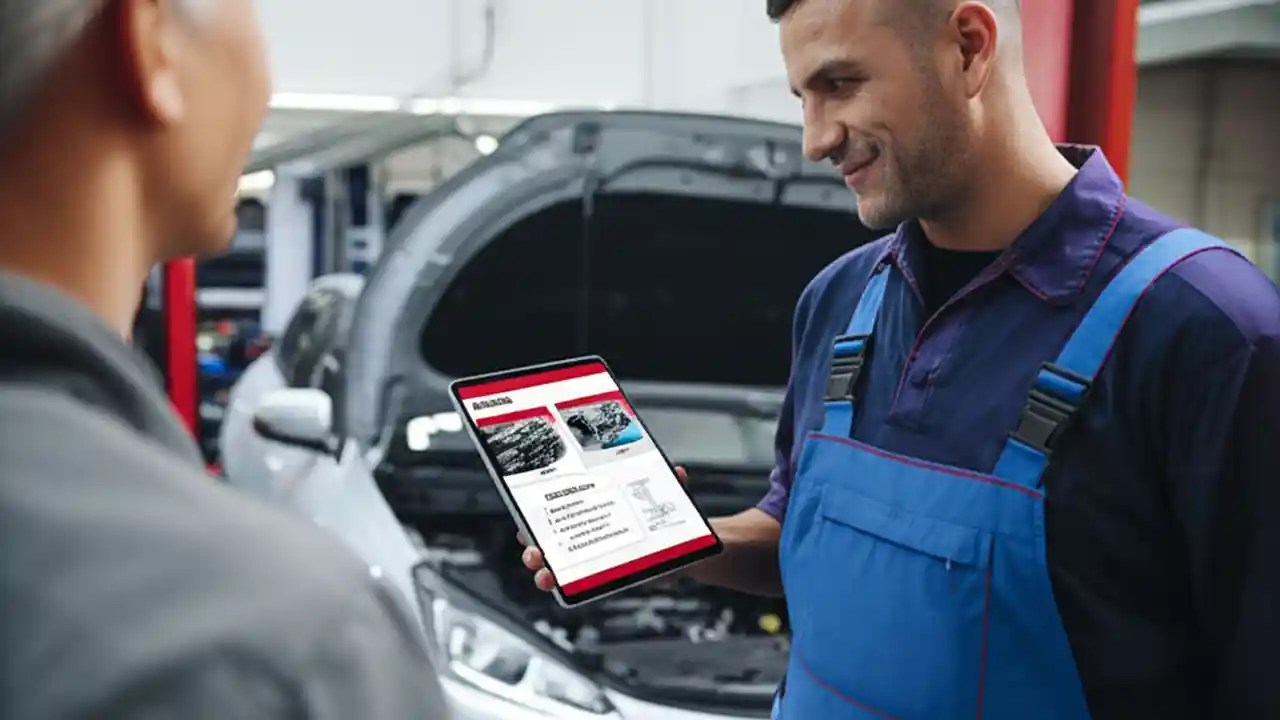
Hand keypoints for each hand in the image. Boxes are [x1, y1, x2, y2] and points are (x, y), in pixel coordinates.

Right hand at [518, 466, 688, 591]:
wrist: (690, 550)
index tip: (528, 521)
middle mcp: (590, 535)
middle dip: (535, 549)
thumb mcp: (669, 499)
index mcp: (596, 509)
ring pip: (559, 569)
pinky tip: (563, 591)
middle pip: (551, 542)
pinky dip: (568, 590)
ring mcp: (595, 561)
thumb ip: (673, 486)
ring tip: (545, 578)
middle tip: (535, 553)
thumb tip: (680, 473)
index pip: (558, 511)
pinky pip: (581, 587)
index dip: (538, 517)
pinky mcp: (606, 581)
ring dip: (545, 574)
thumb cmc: (666, 520)